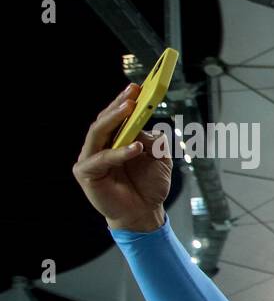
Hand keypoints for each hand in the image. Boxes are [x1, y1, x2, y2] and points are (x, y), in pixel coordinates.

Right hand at [72, 84, 171, 232]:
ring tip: (130, 110)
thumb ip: (154, 141)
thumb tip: (145, 126)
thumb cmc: (149, 186)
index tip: (138, 87)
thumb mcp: (160, 159)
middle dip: (118, 105)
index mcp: (115, 139)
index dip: (125, 101)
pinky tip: (135, 148)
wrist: (144, 213)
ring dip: (114, 120)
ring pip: (97, 134)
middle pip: (104, 120)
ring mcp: (90, 158)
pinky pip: (101, 159)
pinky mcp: (86, 173)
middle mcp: (100, 145)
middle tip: (132, 94)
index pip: (116, 116)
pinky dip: (118, 152)